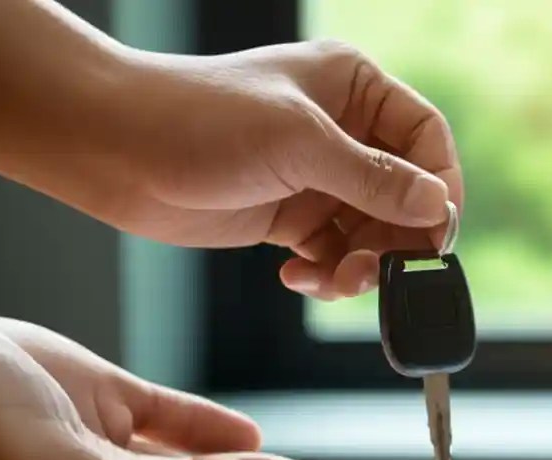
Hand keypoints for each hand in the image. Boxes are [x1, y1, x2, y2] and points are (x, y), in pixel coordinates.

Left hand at [116, 40, 464, 299]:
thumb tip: (438, 209)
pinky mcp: (288, 215)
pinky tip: (297, 277)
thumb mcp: (300, 144)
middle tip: (375, 273)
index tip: (435, 236)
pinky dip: (326, 274)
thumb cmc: (199, 118)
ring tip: (333, 281)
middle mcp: (341, 130)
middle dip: (394, 240)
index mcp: (354, 87)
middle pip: (404, 195)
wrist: (113, 148)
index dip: (438, 189)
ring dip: (361, 265)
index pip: (426, 140)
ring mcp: (315, 175)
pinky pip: (333, 254)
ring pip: (371, 232)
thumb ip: (375, 179)